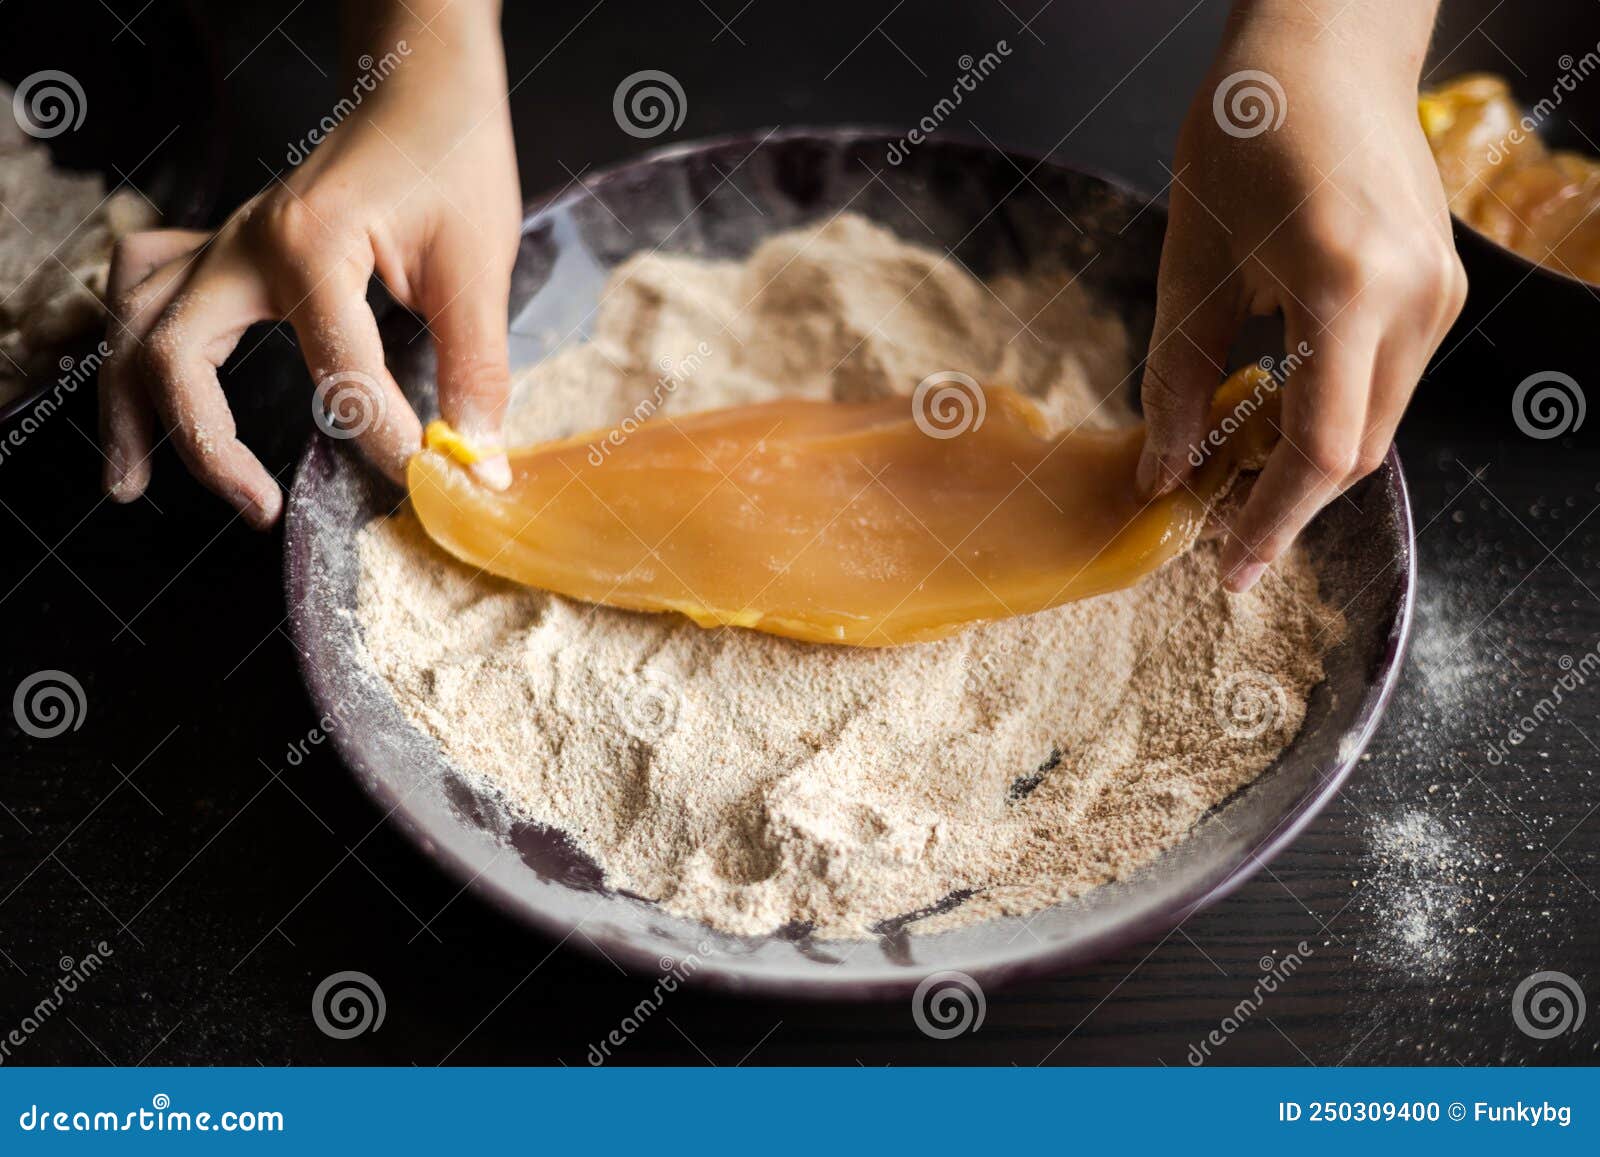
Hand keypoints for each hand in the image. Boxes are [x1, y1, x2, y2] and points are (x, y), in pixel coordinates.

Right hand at [98, 0, 518, 527]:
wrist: (423, 89)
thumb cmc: (452, 162)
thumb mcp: (479, 267)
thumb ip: (475, 368)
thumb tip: (476, 463)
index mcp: (310, 246)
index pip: (336, 375)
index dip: (380, 437)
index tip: (423, 474)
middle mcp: (245, 244)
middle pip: (176, 356)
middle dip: (204, 445)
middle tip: (256, 507)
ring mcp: (224, 241)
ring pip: (137, 323)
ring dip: (129, 406)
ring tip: (132, 481)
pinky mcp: (226, 243)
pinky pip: (147, 284)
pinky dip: (134, 337)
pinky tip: (144, 388)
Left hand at [1137, 0, 1464, 590]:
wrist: (1325, 49)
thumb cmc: (1245, 134)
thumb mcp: (1191, 262)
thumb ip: (1174, 378)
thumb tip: (1160, 473)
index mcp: (1347, 289)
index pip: (1319, 449)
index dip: (1272, 521)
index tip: (1227, 569)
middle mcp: (1413, 299)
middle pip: (1355, 451)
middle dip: (1286, 500)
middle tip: (1217, 526)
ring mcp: (1438, 294)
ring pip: (1375, 423)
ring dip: (1306, 458)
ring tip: (1233, 465)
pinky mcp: (1438, 286)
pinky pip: (1386, 381)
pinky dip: (1331, 410)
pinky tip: (1273, 407)